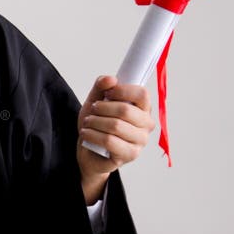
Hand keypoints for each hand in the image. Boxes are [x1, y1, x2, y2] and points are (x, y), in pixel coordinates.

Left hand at [77, 75, 154, 202]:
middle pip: (125, 110)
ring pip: (116, 126)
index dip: (122, 90)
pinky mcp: (131, 154)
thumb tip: (110, 79)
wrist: (89, 151)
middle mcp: (146, 124)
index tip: (107, 93)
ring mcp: (141, 141)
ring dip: (95, 122)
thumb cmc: (97, 125)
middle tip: (92, 110)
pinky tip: (86, 133)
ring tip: (87, 123)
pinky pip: (109, 141)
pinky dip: (92, 135)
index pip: (142, 94)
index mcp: (143, 109)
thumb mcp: (95, 102)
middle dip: (102, 108)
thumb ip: (101, 87)